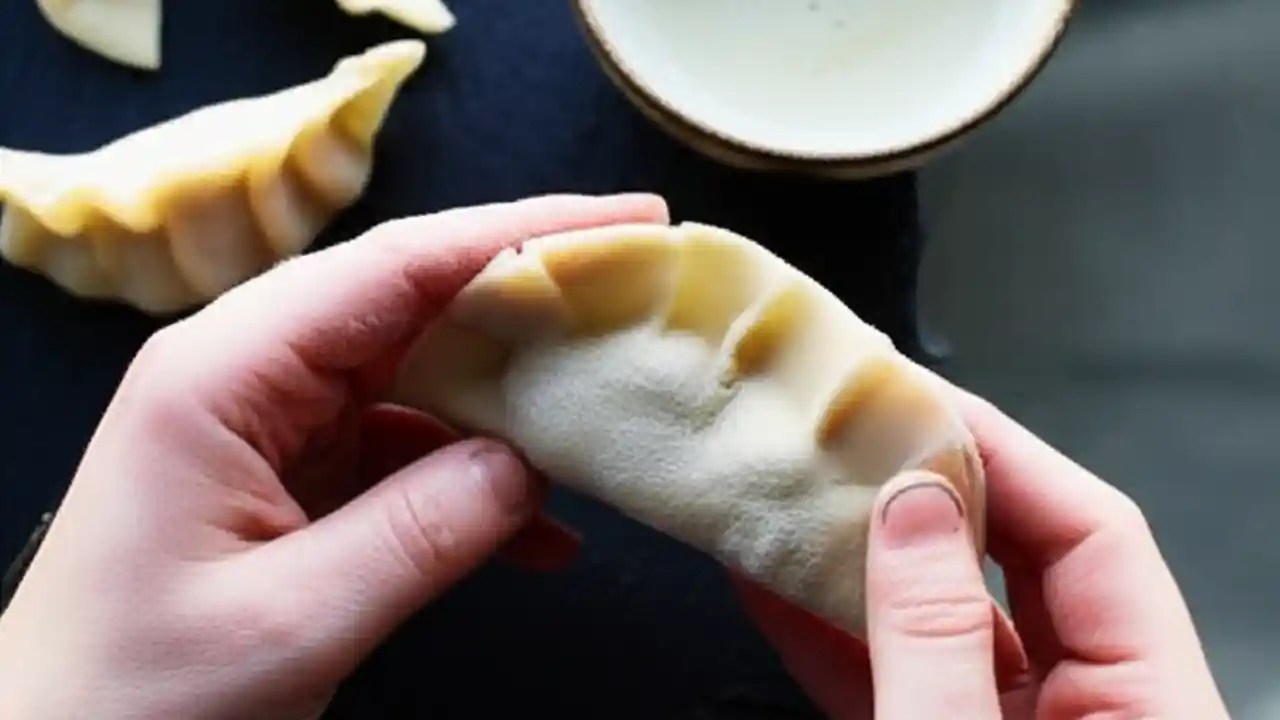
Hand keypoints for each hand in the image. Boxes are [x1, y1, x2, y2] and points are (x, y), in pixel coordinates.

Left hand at [0, 193, 668, 719]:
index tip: (629, 224)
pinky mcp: (290, 476)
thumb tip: (532, 460)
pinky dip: (475, 481)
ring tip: (607, 410)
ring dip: (513, 399)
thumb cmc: (131, 700)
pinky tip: (544, 529)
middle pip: (412, 304)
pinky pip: (402, 451)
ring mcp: (269, 424)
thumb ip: (420, 535)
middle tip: (641, 297)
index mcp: (223, 373)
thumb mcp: (286, 626)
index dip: (520, 235)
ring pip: (418, 375)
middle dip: (530, 300)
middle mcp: (246, 374)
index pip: (395, 268)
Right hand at [736, 385, 1229, 718]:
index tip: (910, 402)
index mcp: (1150, 706)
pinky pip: (894, 676)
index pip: (1093, 532)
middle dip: (920, 493)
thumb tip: (913, 505)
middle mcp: (1092, 708)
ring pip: (940, 618)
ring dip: (857, 559)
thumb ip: (937, 638)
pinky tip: (772, 583)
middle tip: (842, 431)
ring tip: (789, 492)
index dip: (1002, 452)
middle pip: (1013, 561)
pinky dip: (830, 634)